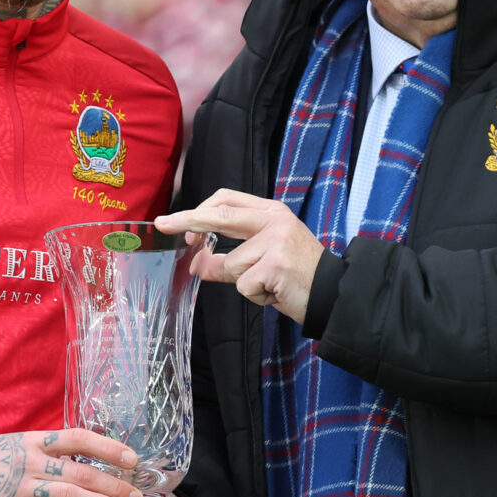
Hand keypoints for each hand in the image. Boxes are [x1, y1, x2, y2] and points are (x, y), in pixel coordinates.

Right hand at [0, 429, 142, 496]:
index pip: (79, 438)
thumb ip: (51, 449)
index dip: (108, 447)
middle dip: (114, 485)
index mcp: (37, 441)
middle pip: (82, 472)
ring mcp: (22, 489)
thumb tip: (88, 453)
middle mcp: (33, 463)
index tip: (132, 459)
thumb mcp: (21, 443)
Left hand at [156, 189, 323, 323]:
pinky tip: (275, 294)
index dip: (198, 211)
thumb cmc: (297, 276)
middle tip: (163, 224)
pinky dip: (255, 296)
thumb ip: (228, 259)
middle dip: (188, 220)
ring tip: (269, 286)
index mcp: (271, 212)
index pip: (227, 199)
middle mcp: (274, 220)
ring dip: (243, 283)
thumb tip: (196, 264)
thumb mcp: (262, 260)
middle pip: (220, 214)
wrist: (333, 295)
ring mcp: (277, 241)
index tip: (176, 223)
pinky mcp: (276, 265)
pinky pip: (243, 285)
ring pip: (231, 264)